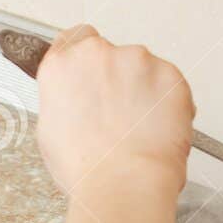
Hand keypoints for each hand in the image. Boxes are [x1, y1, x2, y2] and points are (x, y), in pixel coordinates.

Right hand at [35, 25, 192, 197]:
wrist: (125, 184)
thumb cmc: (88, 169)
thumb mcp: (51, 132)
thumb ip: (65, 100)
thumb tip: (76, 102)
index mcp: (63, 66)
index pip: (74, 39)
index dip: (85, 59)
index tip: (91, 73)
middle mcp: (98, 55)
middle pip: (110, 54)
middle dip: (115, 78)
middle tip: (115, 114)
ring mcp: (137, 61)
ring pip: (142, 68)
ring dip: (142, 89)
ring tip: (137, 128)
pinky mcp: (170, 74)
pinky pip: (169, 83)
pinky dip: (166, 101)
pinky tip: (155, 128)